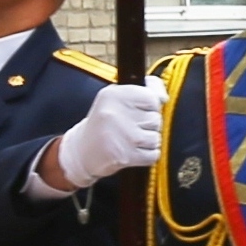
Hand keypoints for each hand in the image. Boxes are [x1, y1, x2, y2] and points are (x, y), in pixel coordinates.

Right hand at [47, 81, 165, 194]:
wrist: (82, 152)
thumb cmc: (104, 123)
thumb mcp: (117, 97)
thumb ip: (144, 90)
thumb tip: (163, 97)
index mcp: (114, 94)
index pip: (152, 98)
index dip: (150, 107)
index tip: (138, 111)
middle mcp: (115, 113)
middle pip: (155, 119)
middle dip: (148, 126)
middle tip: (130, 128)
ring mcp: (121, 135)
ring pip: (155, 138)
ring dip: (147, 142)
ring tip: (130, 140)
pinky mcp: (125, 155)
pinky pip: (153, 155)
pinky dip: (147, 156)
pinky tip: (133, 152)